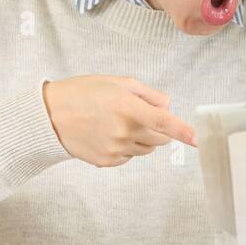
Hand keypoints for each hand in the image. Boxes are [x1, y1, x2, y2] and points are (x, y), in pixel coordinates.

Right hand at [43, 75, 195, 167]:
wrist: (49, 116)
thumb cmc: (82, 93)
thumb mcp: (116, 82)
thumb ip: (147, 93)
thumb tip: (168, 105)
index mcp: (126, 107)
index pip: (161, 121)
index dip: (181, 130)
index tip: (197, 138)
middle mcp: (122, 131)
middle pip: (160, 140)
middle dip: (158, 130)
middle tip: (139, 116)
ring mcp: (114, 149)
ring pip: (146, 150)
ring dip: (142, 139)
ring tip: (118, 123)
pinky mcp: (107, 161)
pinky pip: (129, 157)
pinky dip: (126, 148)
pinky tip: (108, 135)